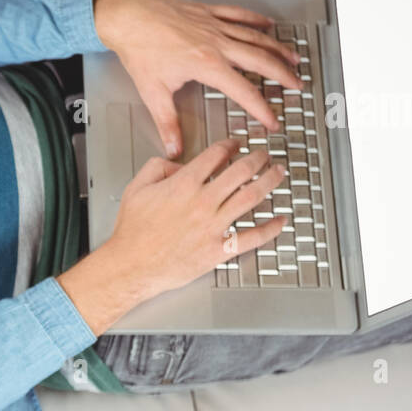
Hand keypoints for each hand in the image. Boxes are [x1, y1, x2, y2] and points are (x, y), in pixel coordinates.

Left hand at [93, 0, 301, 156]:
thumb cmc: (138, 49)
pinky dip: (256, 20)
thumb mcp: (153, 92)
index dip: (261, 108)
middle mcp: (216, 43)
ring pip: (255, 37)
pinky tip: (268, 24)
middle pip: (260, 60)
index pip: (244, 91)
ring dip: (277, 48)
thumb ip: (167, 123)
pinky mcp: (207, 13)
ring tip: (294, 58)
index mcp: (207, 65)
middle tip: (297, 85)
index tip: (272, 120)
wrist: (127, 17)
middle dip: (282, 75)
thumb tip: (174, 147)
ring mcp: (214, 26)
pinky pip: (239, 14)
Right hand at [107, 138, 287, 298]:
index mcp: (184, 184)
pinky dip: (271, 229)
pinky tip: (280, 221)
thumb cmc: (133, 232)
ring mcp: (214, 226)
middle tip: (264, 155)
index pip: (216, 155)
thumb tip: (177, 164)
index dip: (230, 146)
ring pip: (252, 197)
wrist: (131, 265)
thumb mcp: (136, 188)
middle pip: (241, 171)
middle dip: (258, 158)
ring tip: (278, 174)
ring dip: (270, 182)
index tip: (236, 145)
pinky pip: (252, 237)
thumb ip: (157, 167)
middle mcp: (203, 202)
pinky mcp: (219, 250)